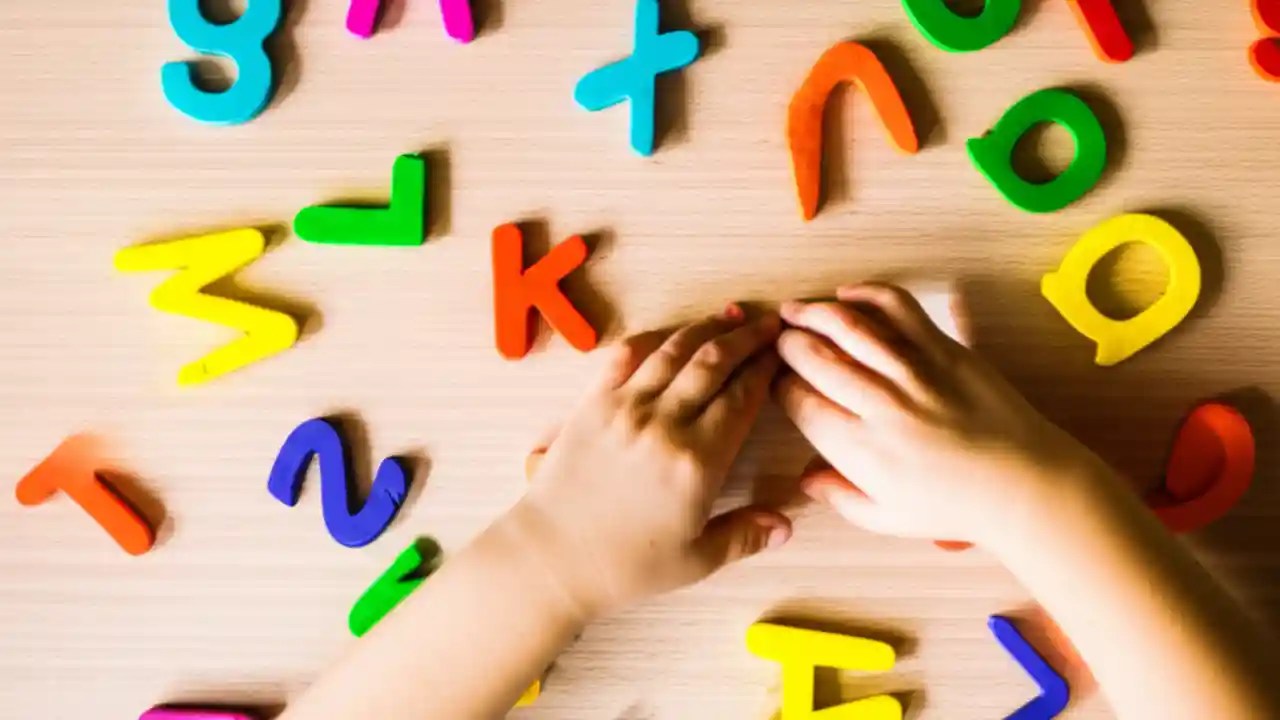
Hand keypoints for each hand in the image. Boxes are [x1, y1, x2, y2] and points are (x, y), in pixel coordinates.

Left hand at [513, 306, 790, 619]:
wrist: (551, 557)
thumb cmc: (623, 567)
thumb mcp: (694, 561)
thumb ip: (743, 536)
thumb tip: (785, 526)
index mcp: (698, 462)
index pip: (742, 398)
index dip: (765, 370)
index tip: (781, 354)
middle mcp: (665, 424)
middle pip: (714, 363)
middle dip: (746, 338)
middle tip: (768, 324)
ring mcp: (626, 408)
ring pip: (674, 351)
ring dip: (706, 330)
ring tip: (730, 318)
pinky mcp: (593, 404)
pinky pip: (627, 356)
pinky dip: (654, 339)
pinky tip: (671, 336)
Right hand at [772, 283, 1107, 546]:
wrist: (1024, 484)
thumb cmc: (956, 507)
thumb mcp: (887, 518)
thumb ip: (839, 495)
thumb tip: (804, 478)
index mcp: (859, 449)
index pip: (799, 402)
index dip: (778, 386)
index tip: (775, 382)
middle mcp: (880, 404)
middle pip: (813, 357)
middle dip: (787, 344)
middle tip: (778, 341)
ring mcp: (913, 370)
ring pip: (847, 326)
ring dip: (812, 313)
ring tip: (793, 310)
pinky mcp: (944, 348)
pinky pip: (898, 307)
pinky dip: (868, 293)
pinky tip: (847, 295)